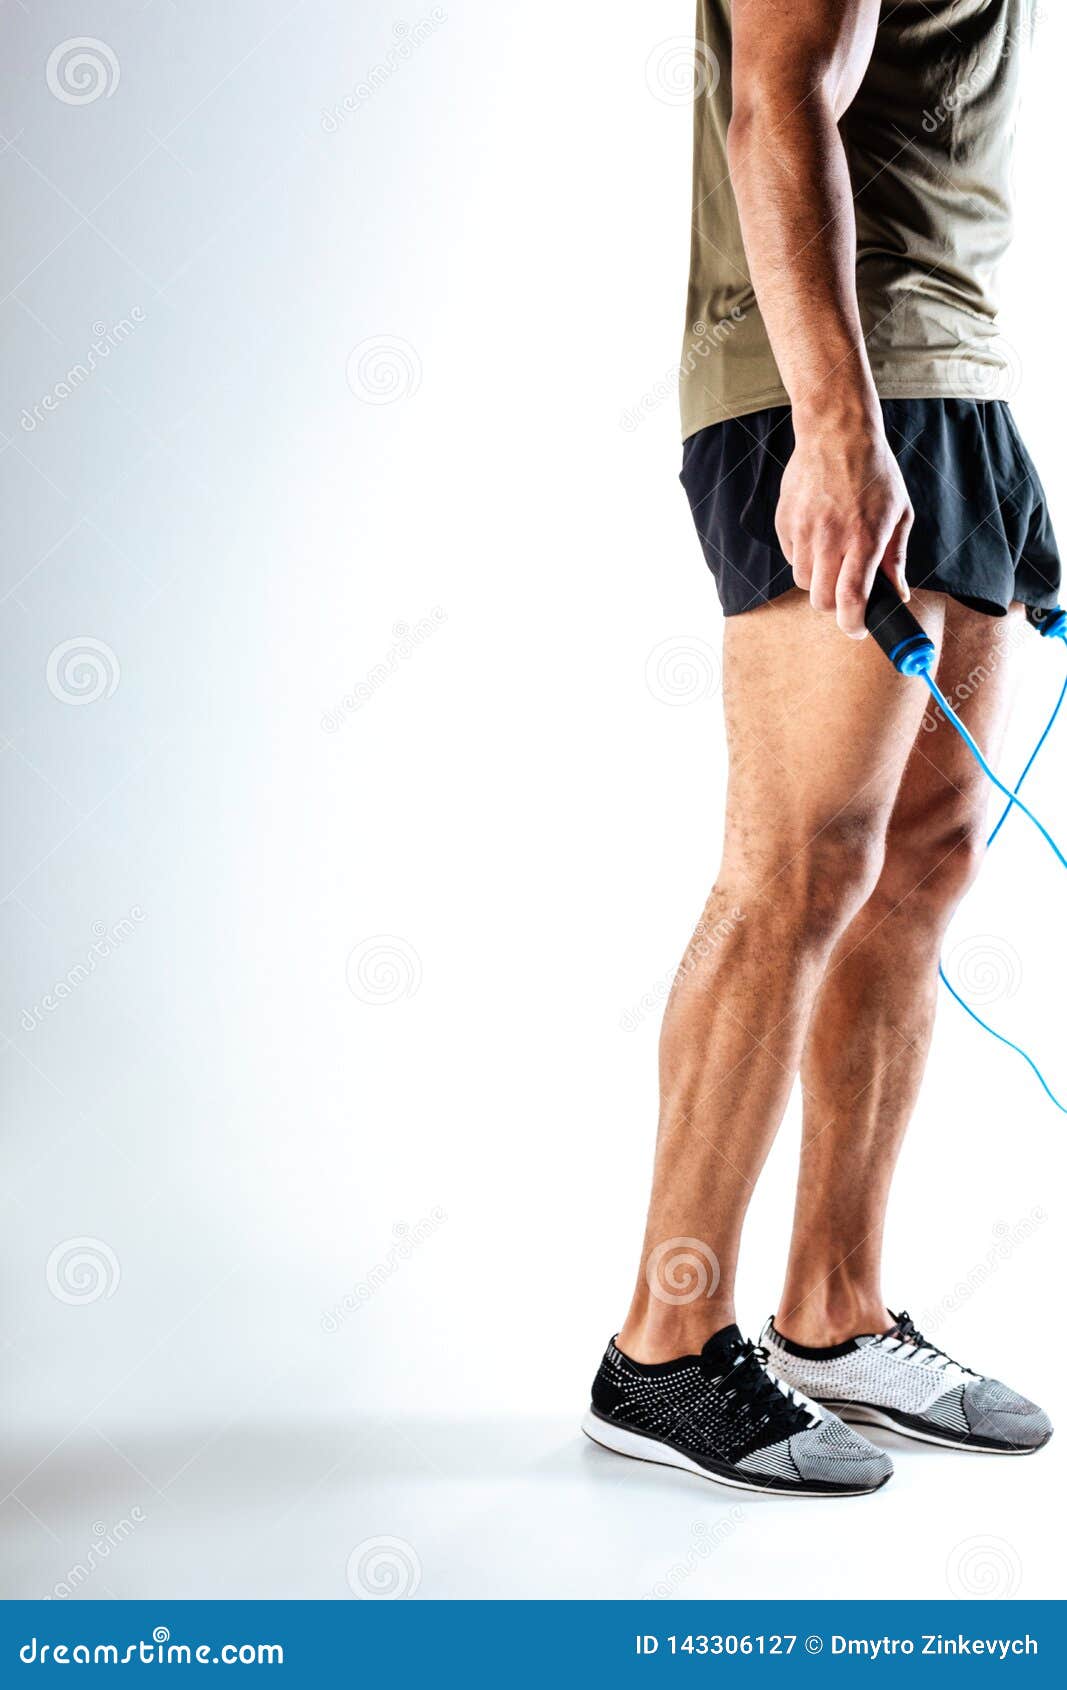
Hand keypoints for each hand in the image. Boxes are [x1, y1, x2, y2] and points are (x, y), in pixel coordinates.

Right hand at [775, 415, 913, 638]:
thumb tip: (898, 594)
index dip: (852, 624)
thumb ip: (896, 558)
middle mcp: (830, 538)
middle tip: (845, 592)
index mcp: (864, 538)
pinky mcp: (784, 522)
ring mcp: (803, 530)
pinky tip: (818, 533)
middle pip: (820, 600)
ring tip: (832, 555)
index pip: (851, 600)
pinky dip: (803, 557)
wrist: (836, 432)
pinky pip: (790, 557)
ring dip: (817, 579)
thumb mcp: (899, 513)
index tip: (857, 628)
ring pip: (802, 581)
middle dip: (833, 605)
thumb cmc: (874, 471)